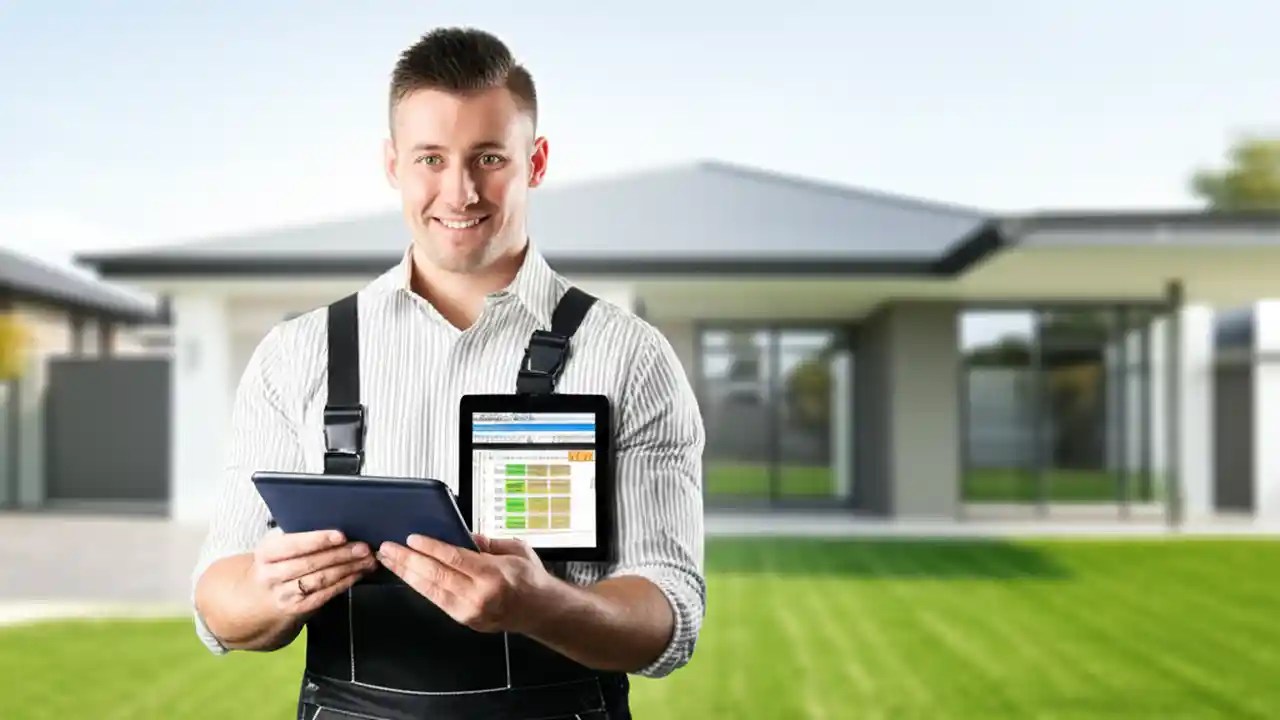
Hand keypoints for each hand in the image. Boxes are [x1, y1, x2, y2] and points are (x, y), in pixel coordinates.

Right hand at [249, 529, 377, 616]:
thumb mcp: (276, 548)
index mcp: (267, 552)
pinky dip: (344, 583)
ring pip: (320, 579)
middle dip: (341, 554)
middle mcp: (272, 574)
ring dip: (348, 569)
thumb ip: (297, 536)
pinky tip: (358, 574)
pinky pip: (324, 595)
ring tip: (367, 560)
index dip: (318, 540)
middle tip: (363, 547)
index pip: (293, 545)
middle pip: (311, 563)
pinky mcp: (297, 608)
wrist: (259, 599)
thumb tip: (334, 522)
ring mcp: (284, 593)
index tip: (340, 535)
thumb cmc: (276, 565)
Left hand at [377, 533, 553, 634]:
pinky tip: (408, 577)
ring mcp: (470, 610)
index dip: (429, 548)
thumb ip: (487, 542)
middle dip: (408, 560)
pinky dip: (419, 587)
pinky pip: (436, 601)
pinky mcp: (464, 619)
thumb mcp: (515, 549)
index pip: (453, 558)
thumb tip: (462, 534)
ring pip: (430, 590)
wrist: (540, 610)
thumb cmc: (530, 579)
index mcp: (493, 574)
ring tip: (390, 561)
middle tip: (389, 549)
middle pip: (435, 575)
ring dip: (406, 574)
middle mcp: (479, 595)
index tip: (411, 539)